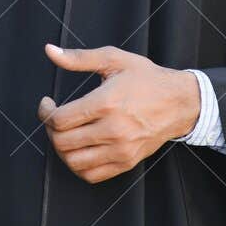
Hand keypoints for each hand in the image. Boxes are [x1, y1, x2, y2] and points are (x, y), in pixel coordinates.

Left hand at [36, 44, 199, 183]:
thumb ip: (79, 57)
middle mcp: (113, 130)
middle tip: (54, 118)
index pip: (60, 120)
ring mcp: (121, 150)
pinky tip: (79, 148)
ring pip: (73, 162)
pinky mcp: (127, 162)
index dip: (45, 112)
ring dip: (61, 149)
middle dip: (50, 130)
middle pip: (62, 142)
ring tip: (65, 134)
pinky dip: (78, 165)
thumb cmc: (146, 78)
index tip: (48, 104)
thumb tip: (49, 51)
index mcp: (106, 103)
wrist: (180, 102)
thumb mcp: (114, 59)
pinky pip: (91, 175)